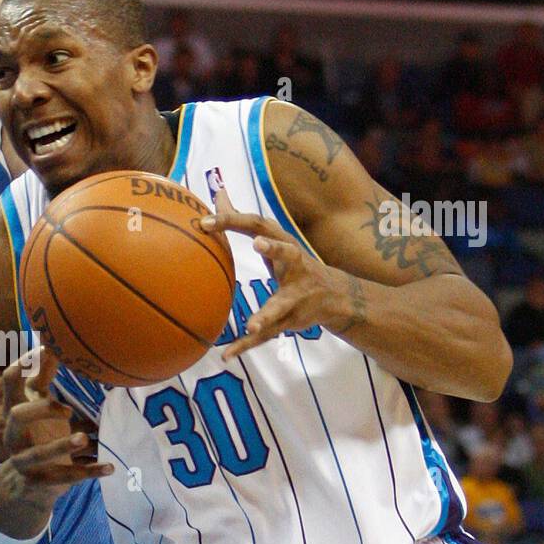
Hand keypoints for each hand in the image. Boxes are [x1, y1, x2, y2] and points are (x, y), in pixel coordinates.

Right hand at [0, 349, 113, 539]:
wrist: (25, 485)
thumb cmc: (37, 435)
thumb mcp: (37, 407)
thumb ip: (42, 380)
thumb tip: (53, 344)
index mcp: (13, 413)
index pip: (9, 383)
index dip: (24, 365)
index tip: (46, 350)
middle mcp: (13, 437)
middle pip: (15, 417)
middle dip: (39, 410)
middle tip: (67, 410)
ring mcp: (25, 462)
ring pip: (38, 454)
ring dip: (60, 446)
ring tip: (83, 439)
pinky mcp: (42, 482)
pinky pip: (65, 478)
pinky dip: (89, 472)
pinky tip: (110, 467)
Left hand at [200, 191, 364, 357]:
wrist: (338, 297)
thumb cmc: (294, 264)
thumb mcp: (273, 238)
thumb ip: (241, 219)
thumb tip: (217, 190)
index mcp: (284, 244)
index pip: (259, 225)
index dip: (234, 220)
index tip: (205, 221)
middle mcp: (295, 266)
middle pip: (286, 253)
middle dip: (273, 247)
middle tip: (256, 243)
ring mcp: (297, 295)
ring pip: (281, 304)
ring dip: (267, 314)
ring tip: (252, 325)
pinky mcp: (292, 320)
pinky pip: (268, 334)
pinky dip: (247, 345)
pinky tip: (227, 354)